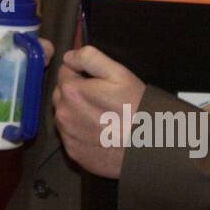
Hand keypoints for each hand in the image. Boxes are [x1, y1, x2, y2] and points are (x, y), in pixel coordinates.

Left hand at [52, 45, 145, 178]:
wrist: (147, 147)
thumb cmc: (135, 108)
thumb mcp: (118, 73)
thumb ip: (90, 58)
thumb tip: (69, 56)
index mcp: (70, 91)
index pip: (64, 71)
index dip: (81, 72)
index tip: (98, 81)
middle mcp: (62, 114)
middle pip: (62, 93)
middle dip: (77, 92)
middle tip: (102, 98)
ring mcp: (67, 135)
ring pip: (65, 114)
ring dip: (77, 111)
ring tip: (103, 116)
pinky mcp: (73, 152)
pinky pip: (71, 135)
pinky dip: (80, 131)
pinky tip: (100, 132)